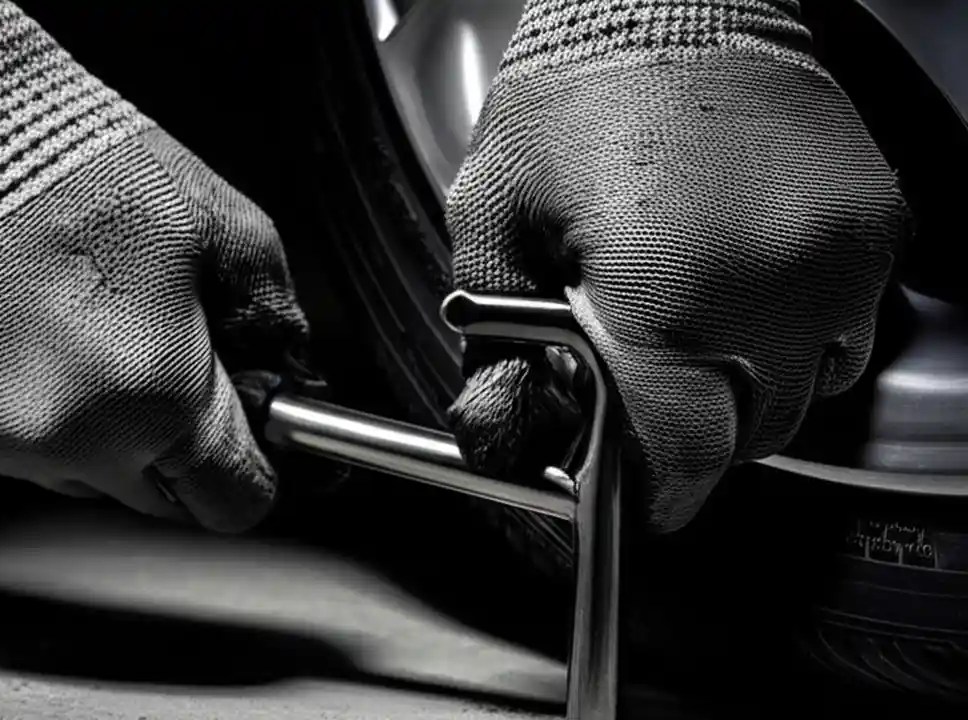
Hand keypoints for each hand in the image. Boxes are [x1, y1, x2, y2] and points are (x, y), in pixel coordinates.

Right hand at [0, 0, 309, 531]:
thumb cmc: (97, 172)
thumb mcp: (232, 233)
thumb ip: (275, 327)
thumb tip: (289, 385)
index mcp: (155, 398)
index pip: (233, 503)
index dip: (252, 471)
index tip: (245, 440)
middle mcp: (69, 438)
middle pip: (157, 496)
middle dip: (174, 445)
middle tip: (159, 360)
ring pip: (83, 476)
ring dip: (100, 432)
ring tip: (86, 336)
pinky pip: (15, 451)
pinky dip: (34, 413)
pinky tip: (32, 341)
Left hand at [447, 0, 904, 531]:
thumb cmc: (574, 89)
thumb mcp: (495, 218)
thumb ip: (499, 347)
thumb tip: (505, 436)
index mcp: (669, 290)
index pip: (678, 457)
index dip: (648, 494)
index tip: (629, 500)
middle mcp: (774, 285)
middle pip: (743, 439)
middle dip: (685, 437)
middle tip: (635, 395)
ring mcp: (839, 259)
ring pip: (805, 396)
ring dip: (741, 394)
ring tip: (682, 331)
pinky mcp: (875, 229)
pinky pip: (844, 333)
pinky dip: (792, 341)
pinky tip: (734, 293)